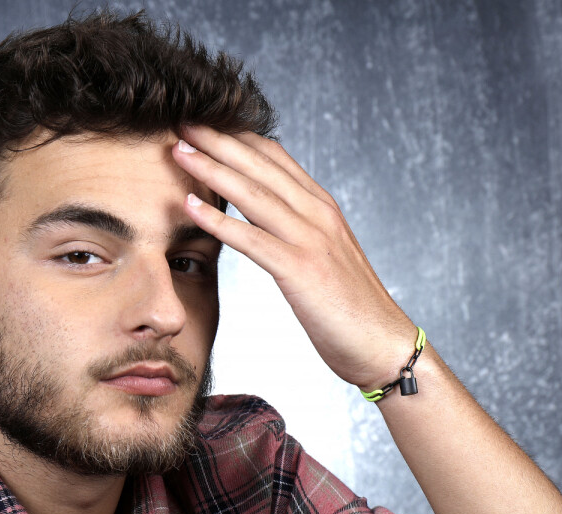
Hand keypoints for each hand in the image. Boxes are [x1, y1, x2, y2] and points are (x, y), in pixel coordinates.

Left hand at [172, 128, 414, 390]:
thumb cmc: (349, 308)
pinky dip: (219, 220)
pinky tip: (190, 205)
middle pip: (260, 165)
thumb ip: (296, 231)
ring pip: (253, 193)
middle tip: (180, 119)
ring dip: (212, 168)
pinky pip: (252, 239)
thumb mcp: (321, 257)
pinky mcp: (301, 269)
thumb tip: (266, 218)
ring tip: (177, 150)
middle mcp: (317, 213)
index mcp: (321, 207)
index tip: (202, 122)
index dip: (236, 136)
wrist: (383, 345)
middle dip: (217, 139)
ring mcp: (311, 238)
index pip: (274, 157)